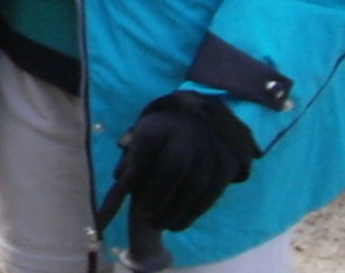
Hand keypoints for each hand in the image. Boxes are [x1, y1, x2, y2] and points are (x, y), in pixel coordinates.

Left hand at [113, 92, 257, 230]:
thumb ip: (130, 153)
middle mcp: (188, 133)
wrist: (207, 119)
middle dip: (157, 195)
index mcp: (163, 122)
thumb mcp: (144, 131)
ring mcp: (210, 150)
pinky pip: (210, 194)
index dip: (135, 171)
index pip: (146, 146)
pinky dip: (192, 213)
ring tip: (160, 224)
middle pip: (174, 166)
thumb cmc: (165, 130)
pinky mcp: (226, 167)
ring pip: (194, 185)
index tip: (125, 192)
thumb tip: (119, 176)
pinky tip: (178, 224)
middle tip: (144, 216)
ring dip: (175, 210)